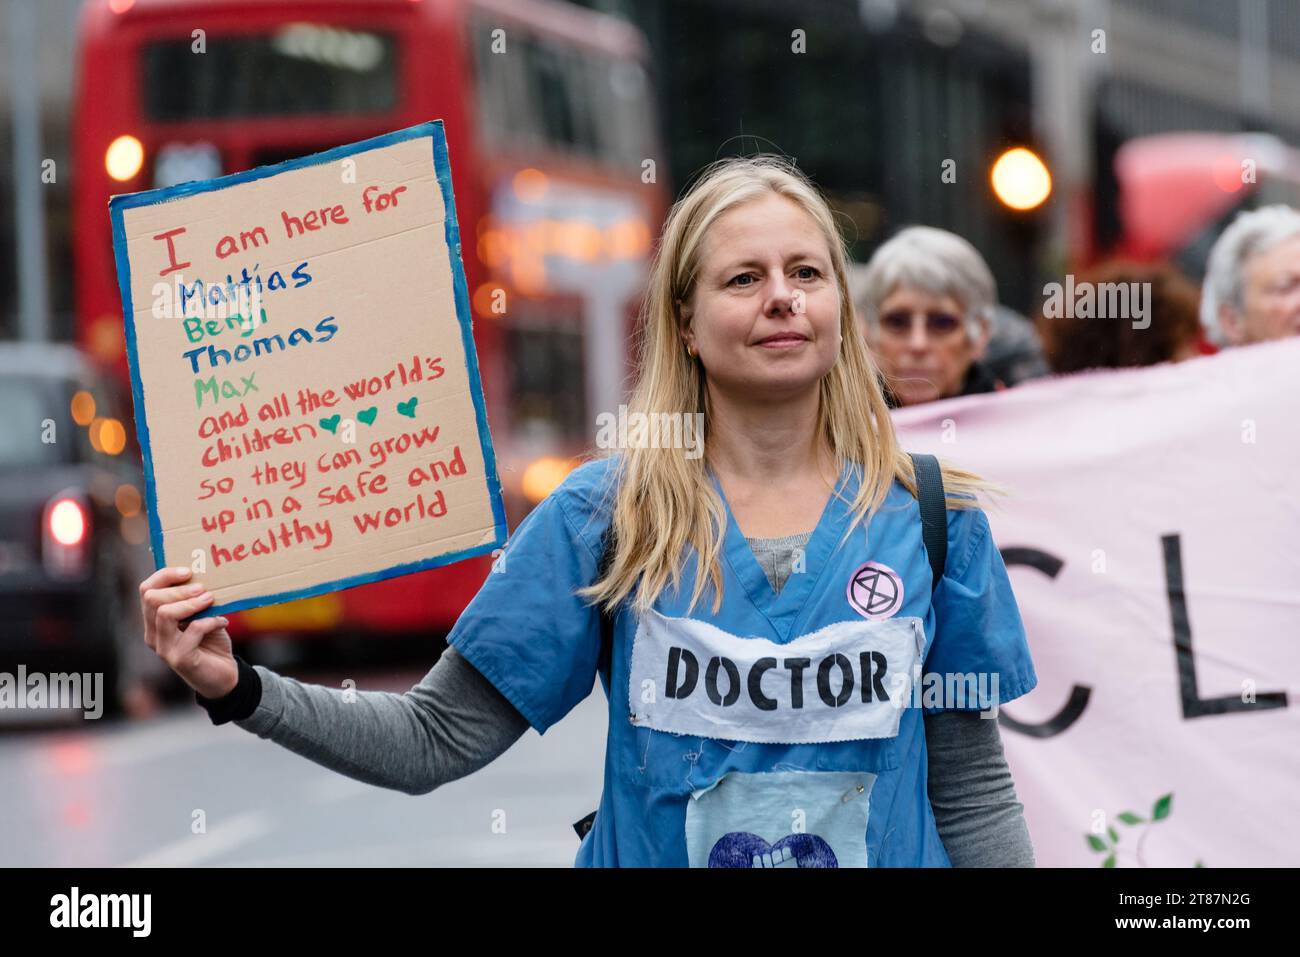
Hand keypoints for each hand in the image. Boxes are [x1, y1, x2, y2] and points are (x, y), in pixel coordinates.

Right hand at [139, 567, 236, 698]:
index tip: (188, 571)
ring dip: (191, 603)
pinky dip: (210, 621)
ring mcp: (164, 648)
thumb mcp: (202, 615)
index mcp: (154, 620)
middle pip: (152, 599)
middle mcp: (153, 634)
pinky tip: (222, 621)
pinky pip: (192, 631)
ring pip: (165, 614)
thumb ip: (195, 599)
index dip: (164, 576)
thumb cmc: (211, 641)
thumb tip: (203, 575)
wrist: (223, 675)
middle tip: (203, 589)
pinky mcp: (180, 659)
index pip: (146, 590)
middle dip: (179, 589)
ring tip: (210, 600)